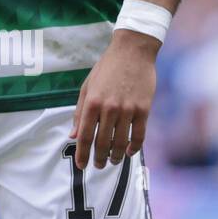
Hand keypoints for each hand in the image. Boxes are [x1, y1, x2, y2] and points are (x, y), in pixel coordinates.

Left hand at [69, 29, 159, 169]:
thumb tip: (74, 135)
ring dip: (115, 156)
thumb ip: (80, 112)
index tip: (82, 165)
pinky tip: (128, 152)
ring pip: (121, 142)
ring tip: (112, 161)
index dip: (82, 153)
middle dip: (99, 158)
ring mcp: (127, 109)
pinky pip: (139, 135)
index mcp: (92, 102)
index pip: (85, 135)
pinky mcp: (144, 109)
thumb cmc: (106, 69)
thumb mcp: (87, 87)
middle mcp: (109, 108)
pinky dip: (134, 147)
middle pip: (102, 142)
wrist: (132, 52)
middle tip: (98, 166)